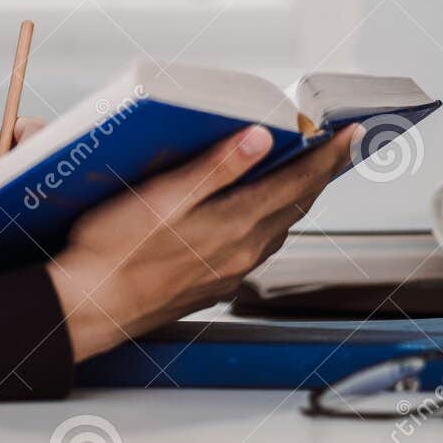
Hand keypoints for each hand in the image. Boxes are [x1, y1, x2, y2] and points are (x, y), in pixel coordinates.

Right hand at [46, 124, 359, 361]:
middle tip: (337, 145)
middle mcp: (240, 253)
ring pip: (276, 226)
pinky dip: (265, 219)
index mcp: (232, 225)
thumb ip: (215, 168)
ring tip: (300, 171)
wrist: (87, 309)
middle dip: (318, 172)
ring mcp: (227, 272)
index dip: (330, 155)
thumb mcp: (160, 198)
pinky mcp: (210, 284)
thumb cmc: (112, 253)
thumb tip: (261, 139)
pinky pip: (254, 246)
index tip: (355, 133)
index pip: (298, 182)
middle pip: (295, 204)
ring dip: (293, 196)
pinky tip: (250, 211)